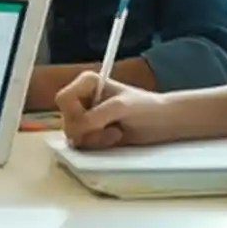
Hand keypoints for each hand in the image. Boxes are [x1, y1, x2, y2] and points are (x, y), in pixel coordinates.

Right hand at [55, 71, 175, 149]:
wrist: (163, 122)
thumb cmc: (145, 108)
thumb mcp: (120, 107)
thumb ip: (96, 116)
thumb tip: (75, 130)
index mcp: (87, 83)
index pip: (63, 98)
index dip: (73, 112)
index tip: (91, 119)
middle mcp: (82, 98)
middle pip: (65, 119)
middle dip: (88, 129)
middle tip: (110, 127)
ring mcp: (85, 117)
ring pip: (73, 135)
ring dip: (95, 138)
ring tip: (115, 133)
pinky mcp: (91, 133)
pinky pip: (82, 144)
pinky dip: (97, 144)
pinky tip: (114, 138)